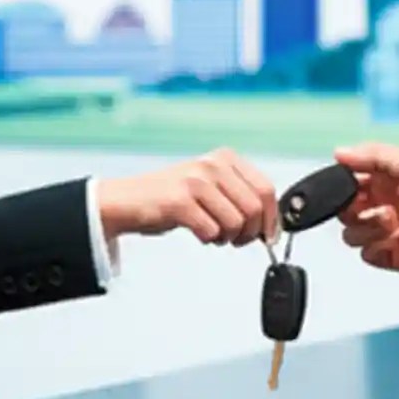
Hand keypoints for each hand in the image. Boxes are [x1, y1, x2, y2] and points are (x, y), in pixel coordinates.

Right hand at [97, 147, 277, 245]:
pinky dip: (209, 239)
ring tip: (214, 234)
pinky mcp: (179, 201)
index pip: (265, 189)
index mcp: (225, 158)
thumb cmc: (171, 197)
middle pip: (254, 209)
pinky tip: (199, 233)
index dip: (271, 218)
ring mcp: (195, 181)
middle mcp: (212, 165)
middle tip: (236, 240)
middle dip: (249, 233)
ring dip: (227, 238)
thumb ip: (240, 196)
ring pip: (235, 223)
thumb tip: (270, 224)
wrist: (127, 200)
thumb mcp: (211, 185)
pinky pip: (211, 231)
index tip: (267, 235)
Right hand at [333, 143, 398, 289]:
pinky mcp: (387, 255)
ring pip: (349, 233)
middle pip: (342, 208)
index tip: (348, 185)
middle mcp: (381, 204)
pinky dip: (378, 247)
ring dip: (367, 228)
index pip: (347, 179)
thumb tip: (339, 152)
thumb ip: (374, 155)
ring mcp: (383, 231)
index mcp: (384, 179)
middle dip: (352, 208)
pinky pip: (364, 254)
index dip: (342, 183)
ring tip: (393, 224)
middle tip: (374, 206)